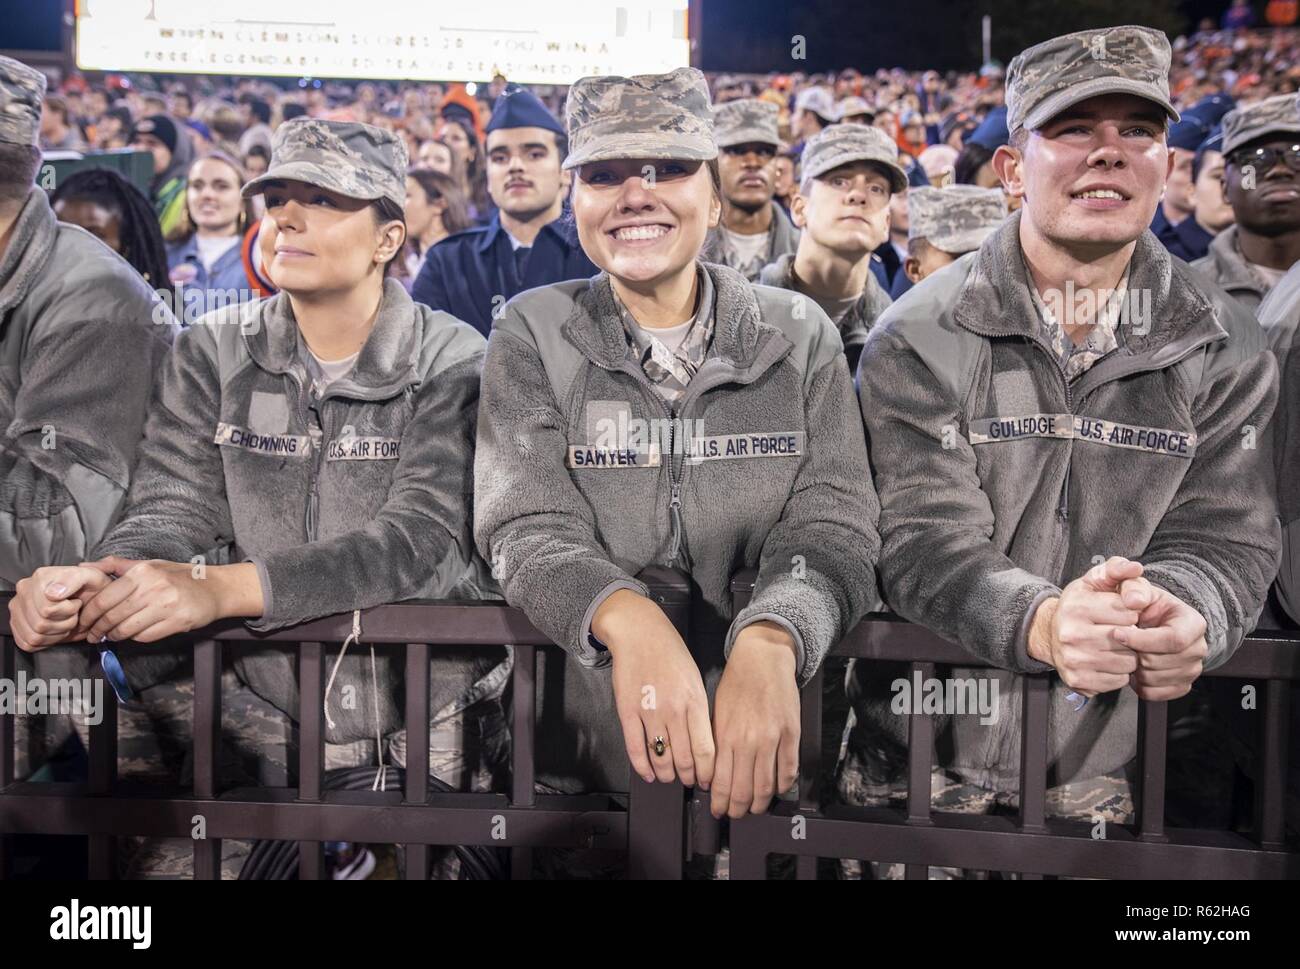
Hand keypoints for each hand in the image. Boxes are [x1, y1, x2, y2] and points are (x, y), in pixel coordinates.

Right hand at [9, 564, 113, 651]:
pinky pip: (28, 644)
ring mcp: (18, 608)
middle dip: (65, 623)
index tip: (76, 603)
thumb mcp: (90, 576)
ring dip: (57, 634)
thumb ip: (72, 580)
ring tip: (66, 620)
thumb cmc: (89, 586)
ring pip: (34, 636)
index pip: (47, 609)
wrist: (89, 594)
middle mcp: (24, 591)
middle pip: (40, 624)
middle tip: (73, 614)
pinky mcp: (17, 624)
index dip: (68, 611)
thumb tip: (51, 594)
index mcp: (40, 577)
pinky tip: (56, 629)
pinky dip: (47, 642)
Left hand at [77, 557, 251, 642]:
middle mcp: (153, 588)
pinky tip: (134, 633)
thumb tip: (84, 566)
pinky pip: (145, 636)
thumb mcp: (149, 565)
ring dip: (114, 636)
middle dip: (97, 629)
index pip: (104, 599)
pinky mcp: (177, 622)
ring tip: (111, 635)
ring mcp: (166, 606)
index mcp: (143, 572)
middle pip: (112, 617)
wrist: (215, 589)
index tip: (84, 622)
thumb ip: (115, 565)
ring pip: (126, 630)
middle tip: (91, 635)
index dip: (89, 615)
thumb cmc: (179, 576)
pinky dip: (135, 638)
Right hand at [593, 589, 714, 787]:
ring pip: (660, 758)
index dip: (707, 772)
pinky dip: (642, 767)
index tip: (707, 780)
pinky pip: (635, 748)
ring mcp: (649, 712)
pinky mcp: (627, 711)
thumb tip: (704, 743)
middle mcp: (674, 710)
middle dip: (688, 777)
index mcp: (695, 701)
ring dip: (666, 775)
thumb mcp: (695, 679)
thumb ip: (699, 711)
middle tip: (689, 781)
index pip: (706, 750)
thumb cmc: (670, 653)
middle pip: (684, 759)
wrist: (639, 632)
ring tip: (669, 777)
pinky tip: (648, 774)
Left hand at [710, 621, 800, 818]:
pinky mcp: (791, 734)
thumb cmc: (737, 682)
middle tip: (736, 813)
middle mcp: (748, 741)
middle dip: (738, 809)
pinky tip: (776, 789)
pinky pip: (788, 770)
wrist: (762, 658)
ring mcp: (772, 739)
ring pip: (766, 786)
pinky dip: (782, 785)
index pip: (721, 782)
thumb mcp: (716, 712)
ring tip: (755, 808)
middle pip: (743, 790)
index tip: (718, 810)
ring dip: (759, 803)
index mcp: (726, 736)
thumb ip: (715, 743)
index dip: (720, 802)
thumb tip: (712, 773)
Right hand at [1027, 556, 1141, 696]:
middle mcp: (1071, 634)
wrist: (1050, 633)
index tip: (1119, 613)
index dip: (1130, 612)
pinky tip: (1107, 662)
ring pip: (1127, 663)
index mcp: (1076, 606)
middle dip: (1130, 635)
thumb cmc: (1080, 605)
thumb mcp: (1095, 581)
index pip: (1128, 612)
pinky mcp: (1077, 680)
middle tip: (1117, 630)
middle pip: (1129, 639)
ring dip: (1127, 655)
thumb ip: (1117, 568)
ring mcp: (1073, 660)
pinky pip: (1118, 681)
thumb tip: (1136, 568)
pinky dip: (1118, 673)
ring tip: (1114, 646)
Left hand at [1111, 577, 1207, 701]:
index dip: (1142, 639)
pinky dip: (1138, 684)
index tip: (1118, 633)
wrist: (1151, 621)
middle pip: (1160, 662)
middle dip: (1134, 653)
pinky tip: (1134, 667)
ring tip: (1128, 653)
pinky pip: (1154, 694)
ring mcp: (1191, 670)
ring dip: (1134, 668)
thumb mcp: (1138, 587)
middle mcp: (1198, 648)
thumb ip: (1133, 586)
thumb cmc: (1144, 604)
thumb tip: (1133, 600)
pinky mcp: (1180, 686)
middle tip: (1122, 643)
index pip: (1173, 639)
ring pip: (1155, 679)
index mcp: (1193, 623)